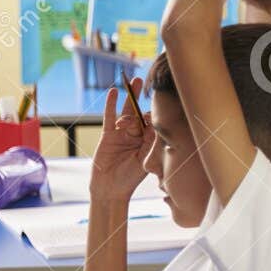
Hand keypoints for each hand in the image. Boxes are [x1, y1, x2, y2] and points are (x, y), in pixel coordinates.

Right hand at [88, 79, 155, 202]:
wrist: (110, 189)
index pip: (154, 124)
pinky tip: (114, 92)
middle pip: (141, 114)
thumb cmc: (130, 179)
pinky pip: (109, 117)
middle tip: (150, 82)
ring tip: (134, 81)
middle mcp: (136, 135)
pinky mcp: (108, 135)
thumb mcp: (145, 161)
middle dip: (144, 99)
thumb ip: (151, 145)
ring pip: (127, 112)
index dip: (157, 115)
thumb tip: (158, 129)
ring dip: (130, 97)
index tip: (162, 107)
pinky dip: (111, 104)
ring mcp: (122, 134)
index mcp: (149, 142)